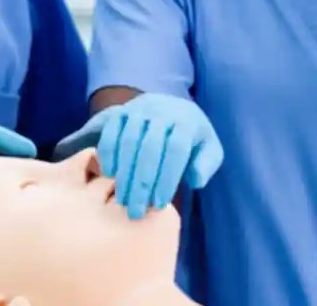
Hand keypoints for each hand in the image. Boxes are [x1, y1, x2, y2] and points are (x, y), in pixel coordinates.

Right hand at [54, 93, 222, 218]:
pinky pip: (110, 132)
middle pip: (149, 148)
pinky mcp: (120, 112)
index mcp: (186, 122)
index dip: (166, 178)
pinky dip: (107, 153)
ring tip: (122, 200)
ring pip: (128, 141)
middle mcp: (161, 112)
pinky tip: (109, 175)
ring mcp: (138, 110)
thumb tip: (195, 180)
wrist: (171, 106)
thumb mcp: (209, 148)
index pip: (176, 150)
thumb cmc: (191, 138)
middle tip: (136, 211)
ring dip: (123, 173)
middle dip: (141, 182)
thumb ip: (206, 165)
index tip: (159, 205)